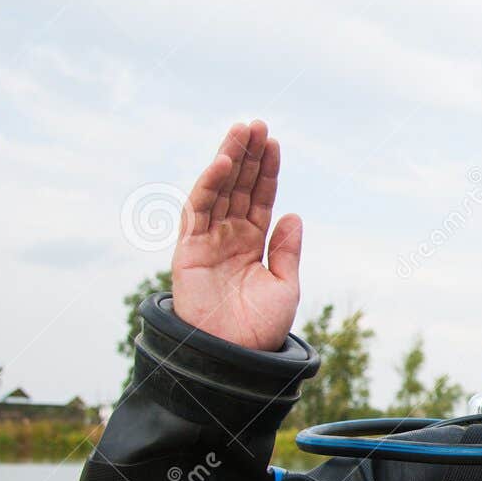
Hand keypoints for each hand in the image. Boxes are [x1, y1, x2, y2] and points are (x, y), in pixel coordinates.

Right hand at [170, 120, 301, 351]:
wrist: (236, 356)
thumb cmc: (260, 327)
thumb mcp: (284, 284)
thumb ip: (287, 249)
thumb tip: (292, 213)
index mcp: (252, 243)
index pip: (259, 198)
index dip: (267, 170)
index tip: (274, 143)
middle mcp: (228, 237)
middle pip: (238, 187)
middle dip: (248, 155)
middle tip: (258, 124)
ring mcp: (208, 240)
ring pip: (218, 191)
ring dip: (229, 160)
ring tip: (242, 132)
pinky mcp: (188, 249)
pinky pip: (198, 211)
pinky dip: (209, 185)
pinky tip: (223, 163)